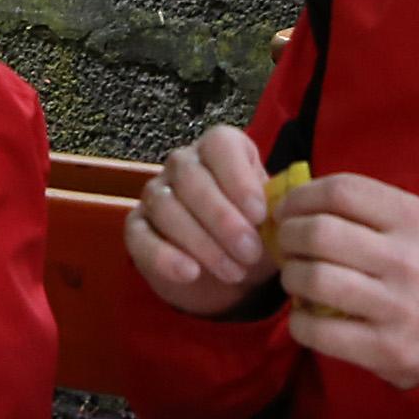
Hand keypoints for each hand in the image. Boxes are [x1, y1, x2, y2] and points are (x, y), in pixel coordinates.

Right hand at [123, 127, 271, 313]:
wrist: (232, 272)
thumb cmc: (257, 235)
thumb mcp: (275, 221)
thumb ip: (277, 210)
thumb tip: (280, 210)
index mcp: (220, 150)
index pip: (220, 145)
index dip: (238, 178)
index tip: (260, 214)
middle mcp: (183, 164)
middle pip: (191, 177)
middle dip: (222, 218)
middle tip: (250, 252)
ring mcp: (156, 193)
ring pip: (167, 206)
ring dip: (201, 242)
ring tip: (233, 271)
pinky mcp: (138, 227)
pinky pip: (141, 236)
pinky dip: (164, 256)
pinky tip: (190, 272)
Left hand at [274, 174, 418, 389]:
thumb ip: (372, 210)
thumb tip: (300, 196)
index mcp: (417, 220)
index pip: (342, 191)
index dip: (301, 196)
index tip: (287, 208)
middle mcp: (408, 260)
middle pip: (319, 232)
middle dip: (288, 235)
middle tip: (286, 244)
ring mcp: (398, 307)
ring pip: (315, 279)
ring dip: (291, 277)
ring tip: (296, 278)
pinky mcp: (388, 349)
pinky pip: (320, 331)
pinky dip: (299, 323)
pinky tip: (304, 317)